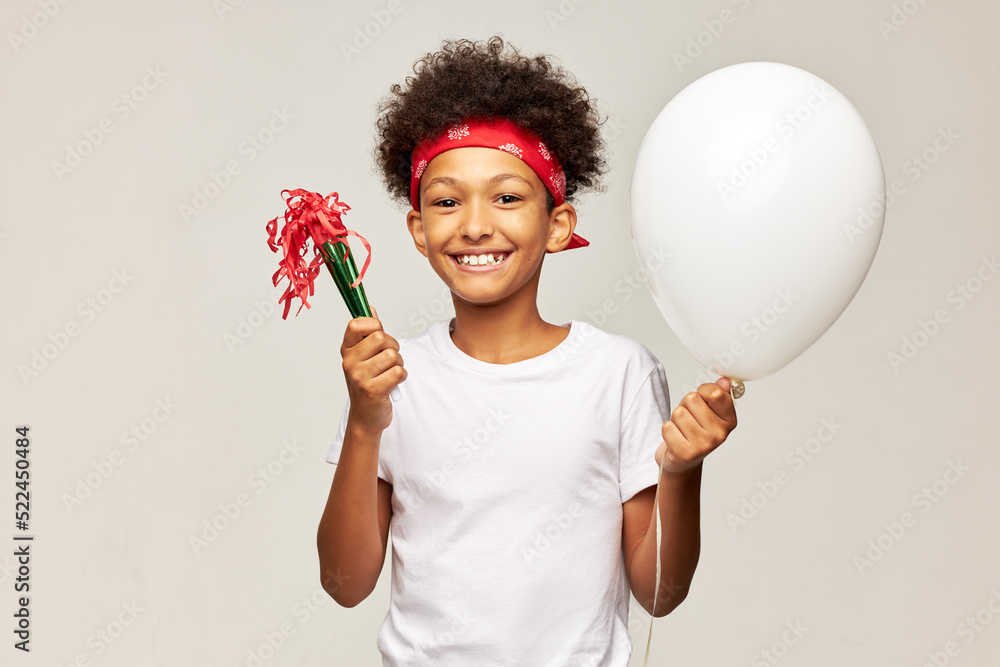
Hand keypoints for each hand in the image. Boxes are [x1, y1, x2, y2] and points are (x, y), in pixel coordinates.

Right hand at [340, 307, 406, 433]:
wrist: (366, 416)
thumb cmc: (368, 382)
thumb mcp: (364, 356)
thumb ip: (369, 333)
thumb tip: (370, 309)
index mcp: (347, 349)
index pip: (357, 324)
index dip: (374, 326)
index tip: (377, 336)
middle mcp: (349, 361)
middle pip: (381, 337)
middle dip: (393, 347)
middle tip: (388, 359)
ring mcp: (359, 376)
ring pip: (393, 355)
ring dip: (398, 364)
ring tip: (388, 373)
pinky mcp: (372, 390)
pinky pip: (399, 372)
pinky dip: (401, 377)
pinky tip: (392, 383)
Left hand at [655, 377, 737, 475]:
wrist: (684, 460)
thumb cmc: (695, 431)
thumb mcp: (710, 411)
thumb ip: (718, 394)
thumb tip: (724, 381)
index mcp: (729, 420)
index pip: (715, 393)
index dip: (703, 390)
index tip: (703, 399)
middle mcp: (719, 434)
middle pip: (692, 398)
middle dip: (686, 405)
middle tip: (689, 418)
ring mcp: (703, 445)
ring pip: (679, 412)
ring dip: (676, 418)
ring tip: (682, 428)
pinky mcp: (685, 453)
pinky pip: (667, 427)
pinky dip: (667, 430)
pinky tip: (676, 437)